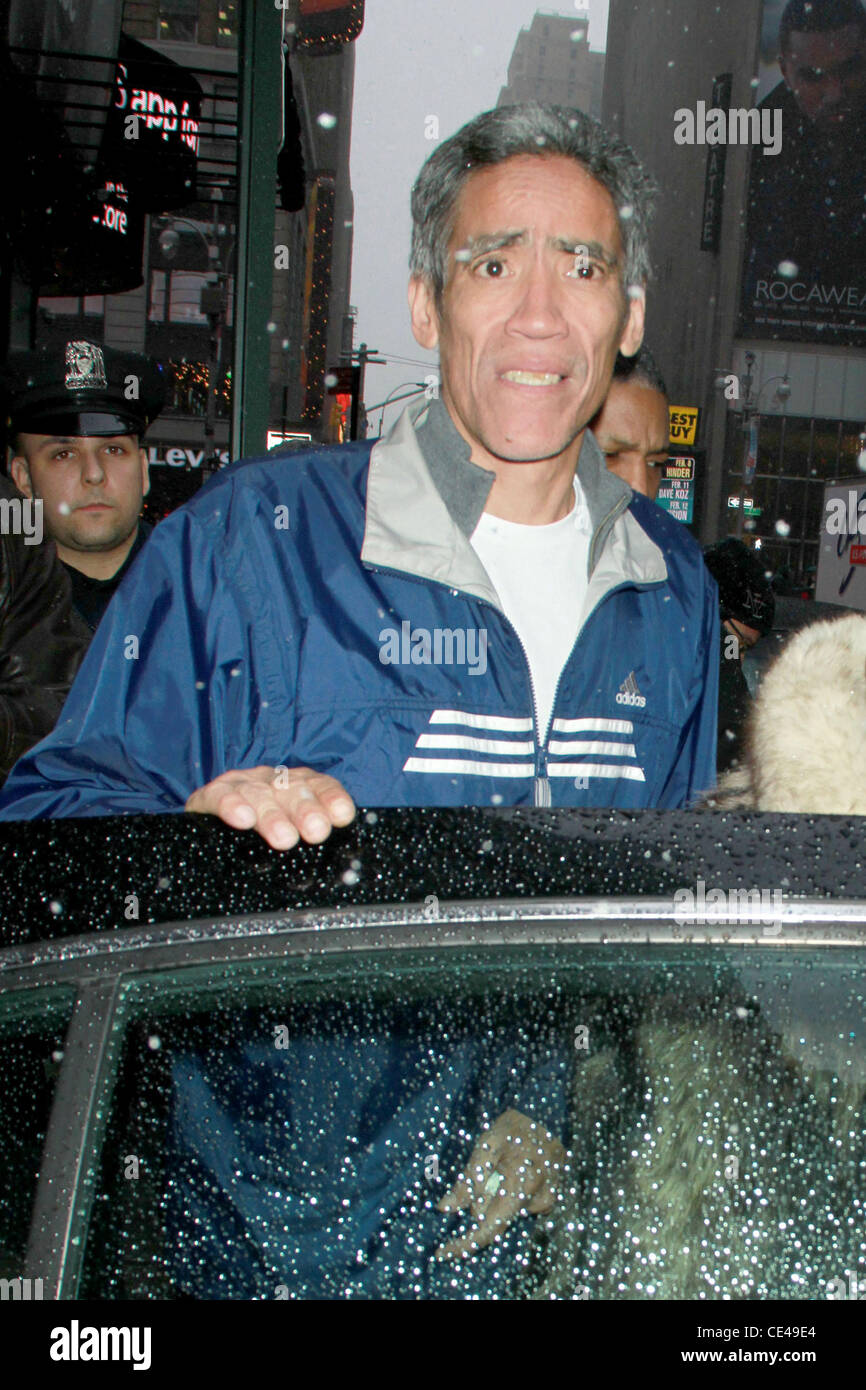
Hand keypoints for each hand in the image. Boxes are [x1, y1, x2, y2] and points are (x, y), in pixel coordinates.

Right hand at [185, 765, 355, 849]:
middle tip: (316, 831)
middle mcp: (271, 782)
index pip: (319, 785)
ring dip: (273, 815)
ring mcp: (241, 785)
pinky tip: (243, 819)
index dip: (330, 797)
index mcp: (296, 788)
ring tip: (284, 838)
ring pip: (259, 794)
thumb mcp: (291, 839)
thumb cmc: (258, 845)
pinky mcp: (209, 795)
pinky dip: (232, 805)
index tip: (341, 815)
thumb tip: (339, 869)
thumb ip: (310, 842)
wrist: (203, 842)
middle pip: (292, 789)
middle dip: (306, 809)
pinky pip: (220, 796)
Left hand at [435, 1108, 564, 1259]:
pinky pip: (517, 1206)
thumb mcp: (486, 1145)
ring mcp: (545, 1202)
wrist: (550, 1117)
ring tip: (504, 1165)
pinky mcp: (548, 1201)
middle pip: (494, 1220)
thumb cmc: (516, 1128)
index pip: (489, 1228)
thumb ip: (468, 1180)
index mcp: (520, 1186)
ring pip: (505, 1212)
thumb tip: (445, 1208)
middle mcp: (537, 1201)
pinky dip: (509, 1193)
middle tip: (484, 1170)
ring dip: (496, 1196)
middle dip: (481, 1203)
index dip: (465, 1244)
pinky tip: (514, 1170)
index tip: (443, 1253)